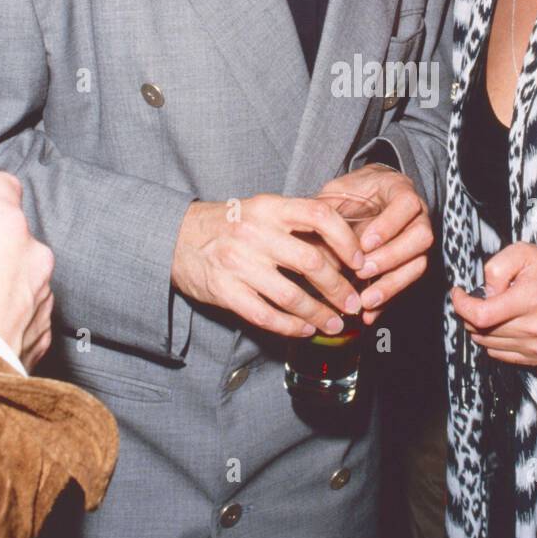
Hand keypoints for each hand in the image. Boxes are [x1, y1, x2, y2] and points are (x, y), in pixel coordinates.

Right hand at [171, 194, 365, 338]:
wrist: (176, 237)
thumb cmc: (229, 224)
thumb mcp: (262, 209)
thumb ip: (297, 223)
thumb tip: (344, 245)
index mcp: (269, 207)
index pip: (320, 216)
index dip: (346, 240)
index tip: (360, 261)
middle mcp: (255, 232)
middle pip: (311, 262)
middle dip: (339, 288)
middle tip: (353, 303)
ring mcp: (238, 263)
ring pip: (291, 296)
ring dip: (318, 314)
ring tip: (334, 324)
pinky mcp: (225, 290)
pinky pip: (265, 315)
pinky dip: (290, 326)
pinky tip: (304, 330)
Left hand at [317, 165, 432, 324]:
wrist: (364, 200)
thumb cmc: (350, 194)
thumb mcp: (338, 193)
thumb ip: (331, 211)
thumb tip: (317, 244)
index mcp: (400, 191)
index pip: (407, 204)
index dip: (389, 225)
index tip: (364, 243)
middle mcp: (417, 216)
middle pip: (421, 237)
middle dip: (392, 257)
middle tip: (363, 271)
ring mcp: (417, 242)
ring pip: (419, 264)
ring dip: (392, 284)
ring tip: (365, 300)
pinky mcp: (410, 264)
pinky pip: (406, 285)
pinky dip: (388, 301)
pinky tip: (369, 315)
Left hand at [450, 243, 536, 366]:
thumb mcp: (521, 252)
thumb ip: (495, 268)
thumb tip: (482, 294)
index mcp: (532, 299)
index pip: (481, 315)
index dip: (461, 305)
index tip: (458, 293)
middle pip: (482, 331)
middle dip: (470, 313)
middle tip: (480, 298)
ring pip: (487, 344)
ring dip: (482, 327)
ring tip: (496, 309)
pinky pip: (499, 353)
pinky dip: (494, 339)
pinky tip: (507, 322)